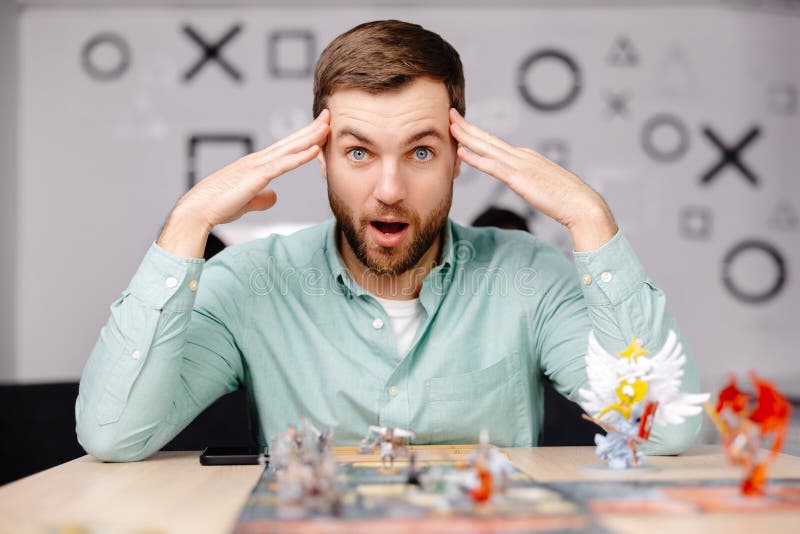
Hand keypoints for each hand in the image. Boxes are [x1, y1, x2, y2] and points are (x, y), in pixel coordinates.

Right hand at [157, 110, 329, 257]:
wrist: (199, 209)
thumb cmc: (219, 205)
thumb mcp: (247, 201)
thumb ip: (262, 197)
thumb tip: (275, 196)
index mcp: (257, 165)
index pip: (286, 148)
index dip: (304, 137)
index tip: (320, 129)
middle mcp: (258, 160)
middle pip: (291, 141)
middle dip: (311, 128)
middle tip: (329, 115)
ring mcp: (257, 165)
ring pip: (290, 148)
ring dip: (310, 136)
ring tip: (327, 126)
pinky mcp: (256, 176)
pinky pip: (283, 164)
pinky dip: (300, 156)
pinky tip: (315, 149)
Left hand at [449, 109, 616, 250]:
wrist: (582, 204)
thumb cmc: (566, 199)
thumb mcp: (543, 184)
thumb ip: (530, 180)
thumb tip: (522, 182)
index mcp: (527, 156)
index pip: (496, 143)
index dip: (477, 133)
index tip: (463, 125)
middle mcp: (522, 155)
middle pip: (489, 138)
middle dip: (468, 126)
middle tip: (450, 114)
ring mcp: (521, 165)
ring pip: (487, 147)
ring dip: (467, 136)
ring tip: (450, 125)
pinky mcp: (520, 178)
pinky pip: (492, 166)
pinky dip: (475, 158)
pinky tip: (461, 152)